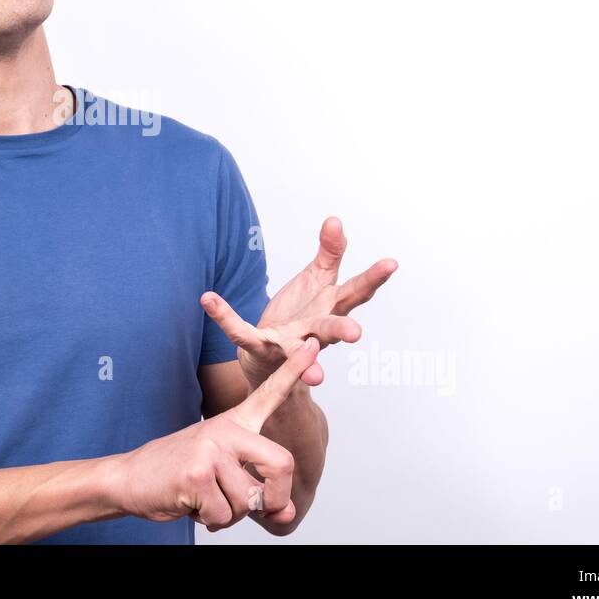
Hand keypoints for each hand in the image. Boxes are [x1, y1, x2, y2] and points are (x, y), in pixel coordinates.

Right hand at [112, 336, 321, 530]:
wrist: (130, 479)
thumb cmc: (180, 475)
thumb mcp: (224, 477)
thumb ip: (258, 490)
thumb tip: (286, 513)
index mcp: (234, 423)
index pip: (270, 394)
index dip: (293, 371)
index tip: (312, 344)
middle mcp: (225, 430)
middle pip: (281, 465)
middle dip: (274, 498)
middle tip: (258, 508)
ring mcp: (210, 450)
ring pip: (248, 501)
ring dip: (230, 514)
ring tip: (206, 499)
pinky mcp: (196, 475)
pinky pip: (224, 515)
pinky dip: (211, 521)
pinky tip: (192, 505)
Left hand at [202, 216, 396, 389]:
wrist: (269, 359)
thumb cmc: (300, 317)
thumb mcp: (317, 280)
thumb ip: (330, 253)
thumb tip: (336, 221)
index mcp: (330, 309)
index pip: (355, 292)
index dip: (373, 278)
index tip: (391, 263)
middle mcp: (313, 331)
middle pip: (330, 329)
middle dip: (342, 330)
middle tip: (355, 334)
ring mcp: (288, 343)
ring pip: (297, 351)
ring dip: (305, 362)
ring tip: (317, 378)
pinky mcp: (259, 347)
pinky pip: (240, 333)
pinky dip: (224, 317)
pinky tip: (208, 299)